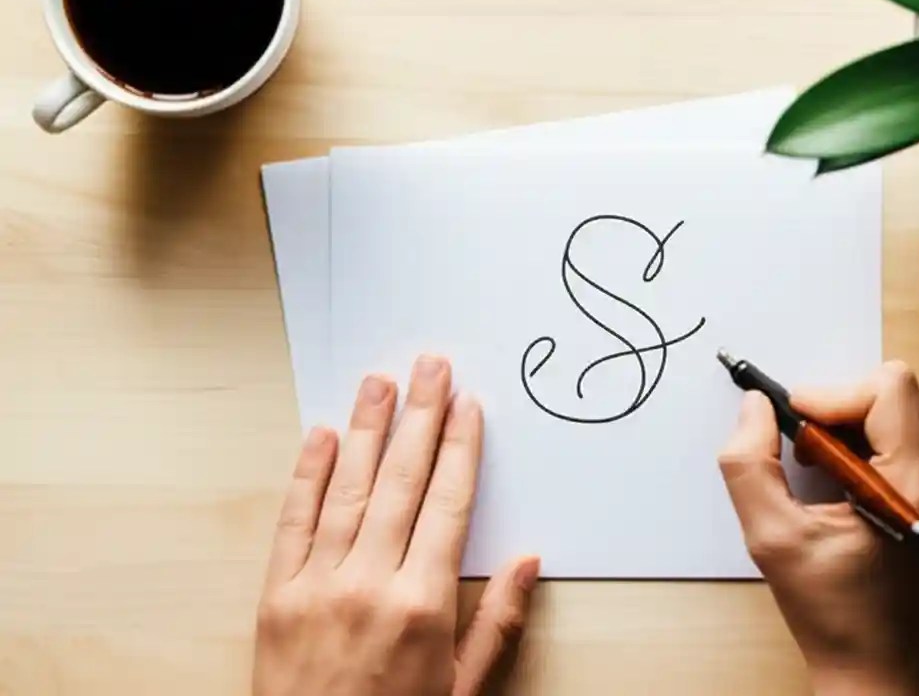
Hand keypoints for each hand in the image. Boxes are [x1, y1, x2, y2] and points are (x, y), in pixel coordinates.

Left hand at [254, 355, 540, 695]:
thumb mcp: (465, 689)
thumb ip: (499, 623)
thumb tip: (531, 563)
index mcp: (423, 605)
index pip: (448, 505)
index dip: (461, 449)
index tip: (469, 407)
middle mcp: (369, 584)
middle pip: (400, 482)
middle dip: (420, 418)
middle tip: (431, 366)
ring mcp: (317, 586)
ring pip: (346, 491)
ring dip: (365, 429)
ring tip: (379, 382)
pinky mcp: (275, 597)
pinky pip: (293, 523)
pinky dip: (306, 476)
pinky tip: (319, 437)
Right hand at [717, 361, 918, 695]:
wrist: (880, 671)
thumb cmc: (833, 615)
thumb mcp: (772, 539)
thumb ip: (750, 464)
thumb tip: (756, 406)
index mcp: (918, 486)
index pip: (888, 388)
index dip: (830, 394)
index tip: (793, 424)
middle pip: (898, 393)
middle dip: (841, 409)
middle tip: (804, 451)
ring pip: (906, 412)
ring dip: (856, 426)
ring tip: (822, 471)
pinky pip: (914, 440)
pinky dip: (873, 446)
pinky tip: (845, 485)